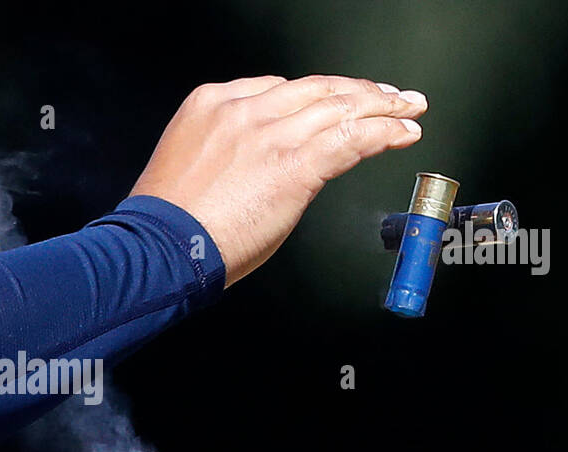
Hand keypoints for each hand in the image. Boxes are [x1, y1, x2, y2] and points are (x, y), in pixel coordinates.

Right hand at [130, 75, 427, 285]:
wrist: (159, 248)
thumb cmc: (168, 226)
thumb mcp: (190, 170)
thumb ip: (229, 156)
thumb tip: (265, 169)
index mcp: (211, 105)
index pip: (276, 89)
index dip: (314, 96)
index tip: (333, 103)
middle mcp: (243, 109)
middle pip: (314, 88)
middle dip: (356, 90)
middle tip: (388, 95)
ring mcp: (271, 132)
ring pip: (339, 106)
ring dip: (382, 106)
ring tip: (408, 108)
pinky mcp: (295, 162)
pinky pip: (350, 138)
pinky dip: (383, 132)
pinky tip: (403, 133)